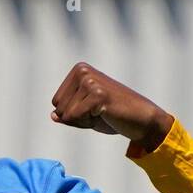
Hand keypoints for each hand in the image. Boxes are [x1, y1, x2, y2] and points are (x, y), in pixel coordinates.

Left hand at [50, 63, 173, 151]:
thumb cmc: (113, 115)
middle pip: (59, 108)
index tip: (92, 108)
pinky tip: (105, 114)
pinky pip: (75, 117)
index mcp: (79, 70)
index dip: (72, 113)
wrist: (140, 119)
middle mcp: (82, 71)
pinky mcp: (98, 94)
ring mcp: (90, 81)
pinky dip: (88, 122)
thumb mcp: (84, 114)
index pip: (56, 102)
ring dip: (84, 120)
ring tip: (103, 112)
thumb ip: (67, 114)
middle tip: (99, 112)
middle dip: (77, 118)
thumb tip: (52, 115)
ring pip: (67, 114)